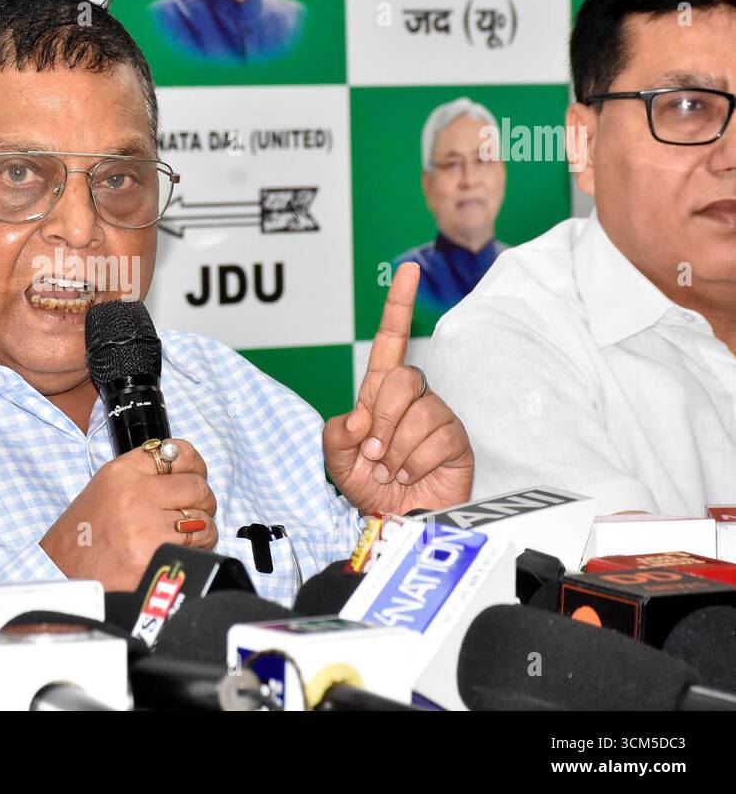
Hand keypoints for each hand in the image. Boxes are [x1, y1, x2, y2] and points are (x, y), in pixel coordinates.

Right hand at [40, 438, 217, 591]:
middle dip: (203, 503)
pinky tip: (177, 554)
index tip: (195, 476)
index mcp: (122, 472)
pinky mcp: (154, 557)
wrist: (58, 572)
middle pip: (197, 487)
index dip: (195, 466)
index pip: (178, 453)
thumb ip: (142, 476)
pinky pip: (196, 549)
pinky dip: (195, 552)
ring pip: (202, 521)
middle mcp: (135, 494)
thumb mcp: (106, 489)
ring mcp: (146, 527)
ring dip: (201, 531)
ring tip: (183, 538)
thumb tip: (185, 471)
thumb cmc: (83, 534)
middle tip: (193, 513)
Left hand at [322, 263, 473, 515]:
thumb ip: (336, 432)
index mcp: (379, 393)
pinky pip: (437, 437)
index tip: (409, 271)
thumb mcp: (336, 459)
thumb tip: (362, 416)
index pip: (392, 340)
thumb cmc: (368, 489)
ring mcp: (436, 417)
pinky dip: (416, 463)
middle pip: (402, 378)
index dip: (399, 306)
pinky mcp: (456, 440)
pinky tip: (412, 476)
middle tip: (374, 454)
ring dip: (397, 450)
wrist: (394, 523)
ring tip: (392, 470)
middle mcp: (411, 398)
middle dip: (382, 420)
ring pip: (419, 412)